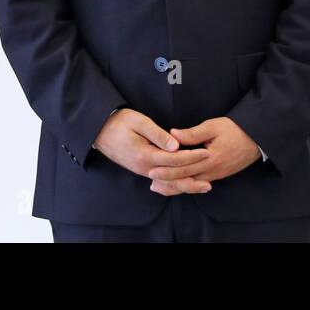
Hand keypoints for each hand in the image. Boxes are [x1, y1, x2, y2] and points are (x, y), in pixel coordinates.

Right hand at [92, 108, 211, 181]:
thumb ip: (158, 134)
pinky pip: (162, 180)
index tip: (207, 153)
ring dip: (185, 185)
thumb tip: (176, 146)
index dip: (192, 157)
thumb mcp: (139, 122)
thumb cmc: (119, 122)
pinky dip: (174, 184)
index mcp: (145, 155)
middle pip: (173, 177)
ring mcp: (142, 171)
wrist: (99, 130)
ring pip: (168, 182)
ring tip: (202, 187)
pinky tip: (184, 183)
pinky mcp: (142, 169)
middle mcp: (144, 168)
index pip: (174, 160)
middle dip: (193, 178)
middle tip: (211, 182)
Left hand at [148, 117, 260, 195]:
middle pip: (186, 180)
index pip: (183, 168)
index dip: (167, 170)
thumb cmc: (235, 129)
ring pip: (192, 184)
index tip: (152, 170)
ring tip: (160, 186)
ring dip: (176, 186)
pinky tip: (179, 183)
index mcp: (209, 159)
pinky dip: (187, 184)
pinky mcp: (219, 174)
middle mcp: (212, 171)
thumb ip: (192, 133)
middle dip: (168, 182)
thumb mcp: (213, 127)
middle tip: (151, 182)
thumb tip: (172, 134)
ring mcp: (216, 175)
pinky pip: (199, 183)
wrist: (257, 138)